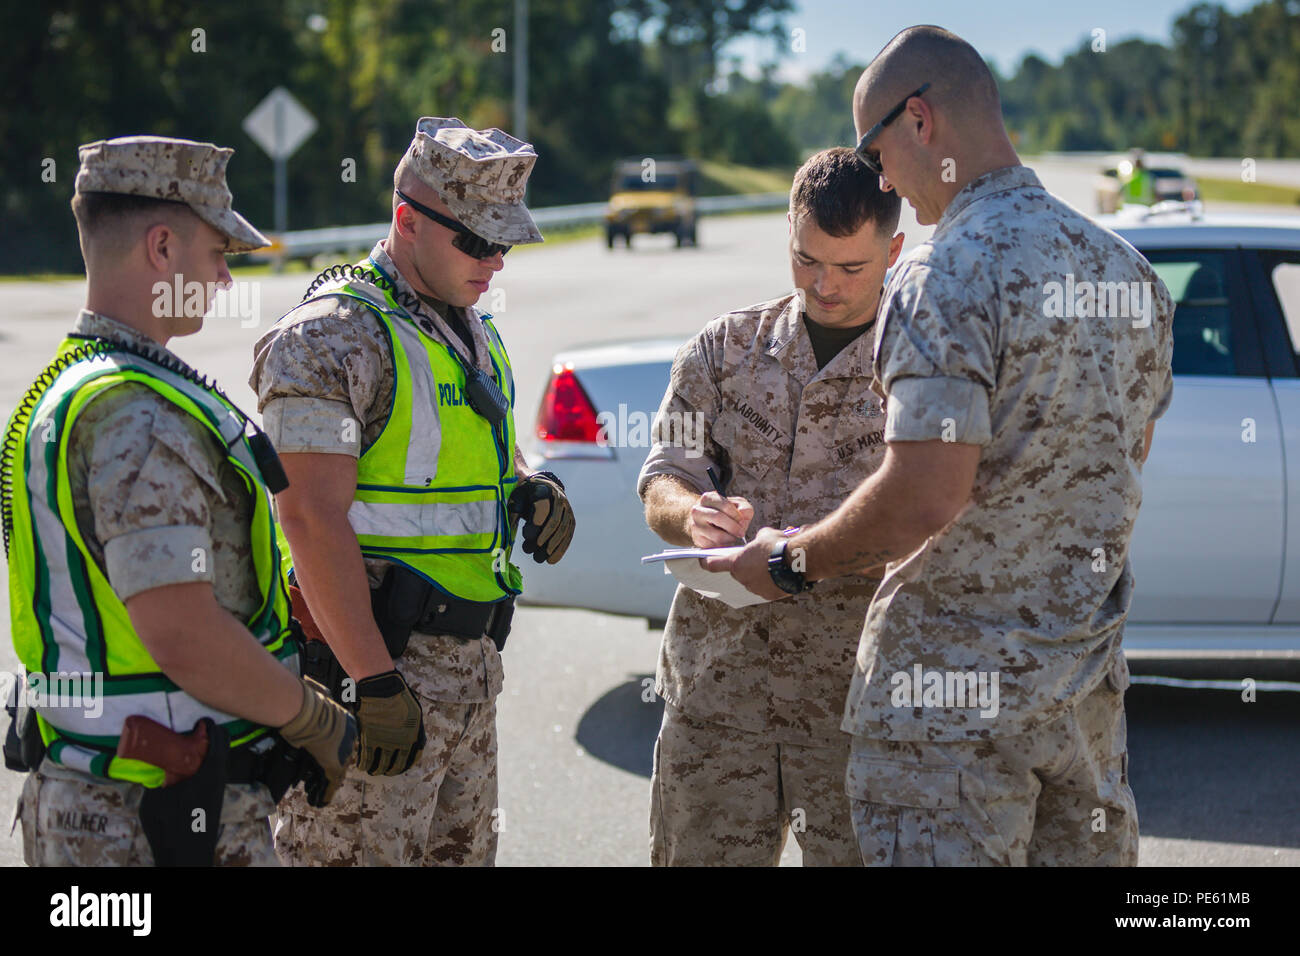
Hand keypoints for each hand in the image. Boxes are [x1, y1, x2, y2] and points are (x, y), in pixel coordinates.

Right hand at [278, 677, 358, 806]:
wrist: (307, 710)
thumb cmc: (308, 700)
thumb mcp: (317, 691)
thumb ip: (317, 692)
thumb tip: (308, 683)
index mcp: (347, 722)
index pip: (340, 741)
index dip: (330, 752)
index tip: (324, 758)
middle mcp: (349, 738)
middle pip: (339, 758)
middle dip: (327, 771)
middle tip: (318, 783)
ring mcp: (343, 752)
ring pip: (335, 773)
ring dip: (324, 786)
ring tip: (317, 796)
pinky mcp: (335, 765)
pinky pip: (332, 782)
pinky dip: (326, 793)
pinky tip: (321, 802)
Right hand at [356, 670, 425, 774]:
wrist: (380, 685)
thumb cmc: (397, 695)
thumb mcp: (415, 712)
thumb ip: (416, 730)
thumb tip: (416, 746)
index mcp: (414, 735)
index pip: (412, 759)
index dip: (405, 766)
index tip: (399, 768)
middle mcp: (401, 741)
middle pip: (396, 764)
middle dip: (390, 770)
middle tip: (385, 771)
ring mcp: (384, 740)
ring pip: (380, 764)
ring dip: (376, 770)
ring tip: (373, 771)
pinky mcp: (369, 738)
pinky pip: (366, 758)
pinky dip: (364, 764)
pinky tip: (362, 766)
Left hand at [508, 472, 574, 563]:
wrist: (541, 486)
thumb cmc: (524, 494)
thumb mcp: (516, 497)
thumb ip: (513, 510)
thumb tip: (509, 529)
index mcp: (543, 490)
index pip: (542, 507)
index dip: (536, 523)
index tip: (526, 536)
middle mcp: (559, 498)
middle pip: (555, 521)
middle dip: (543, 538)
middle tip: (529, 551)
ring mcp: (567, 509)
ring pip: (563, 530)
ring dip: (552, 547)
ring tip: (538, 559)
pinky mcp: (570, 519)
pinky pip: (568, 535)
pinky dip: (560, 549)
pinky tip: (551, 560)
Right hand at [688, 492, 753, 547]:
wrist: (706, 522)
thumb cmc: (724, 513)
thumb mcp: (736, 505)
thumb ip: (744, 507)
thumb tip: (743, 514)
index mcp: (707, 498)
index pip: (725, 505)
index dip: (737, 515)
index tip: (742, 521)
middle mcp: (697, 511)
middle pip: (719, 518)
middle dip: (734, 527)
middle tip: (741, 532)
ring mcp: (695, 526)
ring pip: (717, 536)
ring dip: (730, 538)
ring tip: (733, 536)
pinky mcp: (697, 540)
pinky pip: (714, 546)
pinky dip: (724, 545)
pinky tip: (726, 541)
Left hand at [700, 526, 791, 600]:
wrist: (799, 561)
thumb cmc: (779, 545)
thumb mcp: (764, 535)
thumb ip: (756, 540)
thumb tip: (760, 541)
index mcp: (737, 563)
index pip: (713, 564)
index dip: (706, 561)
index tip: (701, 560)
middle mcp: (743, 579)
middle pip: (738, 572)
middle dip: (746, 565)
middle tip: (758, 557)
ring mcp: (756, 589)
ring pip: (753, 580)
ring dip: (759, 574)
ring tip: (774, 564)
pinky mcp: (769, 596)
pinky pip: (766, 588)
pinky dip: (771, 581)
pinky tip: (781, 573)